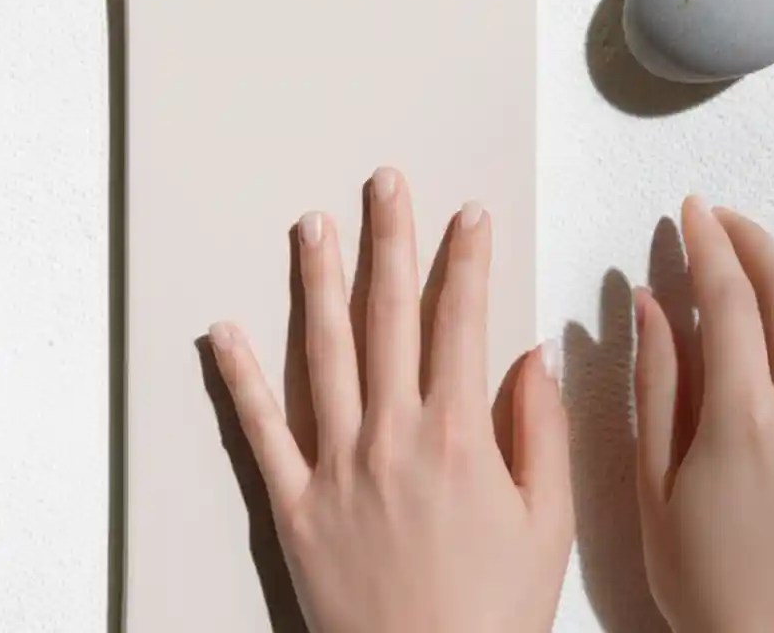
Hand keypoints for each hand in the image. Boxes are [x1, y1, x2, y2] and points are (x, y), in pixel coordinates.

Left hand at [208, 168, 573, 632]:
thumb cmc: (496, 610)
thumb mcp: (550, 524)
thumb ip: (540, 432)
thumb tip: (531, 355)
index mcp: (459, 435)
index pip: (462, 322)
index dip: (466, 260)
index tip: (470, 215)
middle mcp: (392, 435)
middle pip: (389, 317)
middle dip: (390, 241)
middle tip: (385, 182)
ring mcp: (336, 466)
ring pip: (323, 353)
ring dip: (316, 283)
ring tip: (312, 225)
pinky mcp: (295, 503)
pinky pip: (260, 429)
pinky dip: (239, 378)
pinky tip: (223, 330)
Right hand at [634, 198, 773, 632]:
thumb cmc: (696, 569)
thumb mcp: (652, 476)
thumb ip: (657, 379)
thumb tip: (653, 302)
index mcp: (746, 419)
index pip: (729, 300)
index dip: (707, 244)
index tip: (691, 210)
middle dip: (754, 242)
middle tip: (718, 218)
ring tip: (737, 269)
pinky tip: (762, 347)